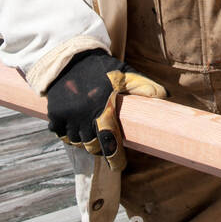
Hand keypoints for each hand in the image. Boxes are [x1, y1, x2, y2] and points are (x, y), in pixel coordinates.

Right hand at [46, 50, 165, 170]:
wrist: (70, 56)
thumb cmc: (101, 67)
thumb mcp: (125, 74)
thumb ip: (144, 86)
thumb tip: (166, 96)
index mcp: (102, 109)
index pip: (110, 142)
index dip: (115, 158)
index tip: (119, 166)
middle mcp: (83, 116)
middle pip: (92, 146)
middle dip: (101, 149)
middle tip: (107, 147)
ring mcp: (67, 117)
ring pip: (76, 142)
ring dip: (85, 143)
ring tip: (92, 138)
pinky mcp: (54, 114)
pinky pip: (60, 134)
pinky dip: (68, 135)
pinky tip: (75, 131)